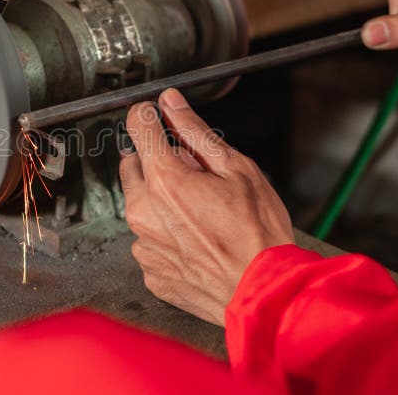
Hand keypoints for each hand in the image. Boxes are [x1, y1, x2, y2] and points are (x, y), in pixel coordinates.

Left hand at [119, 88, 293, 326]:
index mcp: (165, 180)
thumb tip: (172, 104)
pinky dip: (166, 233)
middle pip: (133, 165)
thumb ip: (195, 132)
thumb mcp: (237, 169)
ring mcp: (143, 244)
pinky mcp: (149, 269)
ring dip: (160, 200)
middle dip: (156, 161)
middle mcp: (144, 212)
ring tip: (200, 212)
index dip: (149, 115)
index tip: (157, 114)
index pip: (138, 126)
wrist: (264, 294)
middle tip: (192, 172)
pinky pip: (149, 240)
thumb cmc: (258, 235)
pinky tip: (196, 239)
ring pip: (140, 205)